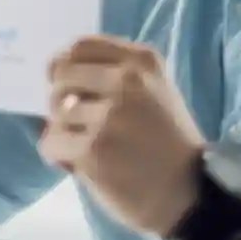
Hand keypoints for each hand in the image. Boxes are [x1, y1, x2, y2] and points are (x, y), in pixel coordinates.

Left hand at [38, 35, 205, 235]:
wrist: (190, 192)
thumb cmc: (167, 143)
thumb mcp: (154, 90)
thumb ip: (113, 74)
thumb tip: (54, 69)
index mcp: (142, 61)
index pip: (80, 47)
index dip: (64, 65)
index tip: (68, 86)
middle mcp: (127, 81)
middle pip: (61, 76)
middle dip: (61, 102)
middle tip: (80, 125)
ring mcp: (109, 115)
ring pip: (54, 113)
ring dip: (64, 133)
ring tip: (88, 149)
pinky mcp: (93, 149)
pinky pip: (51, 143)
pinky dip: (59, 157)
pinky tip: (80, 165)